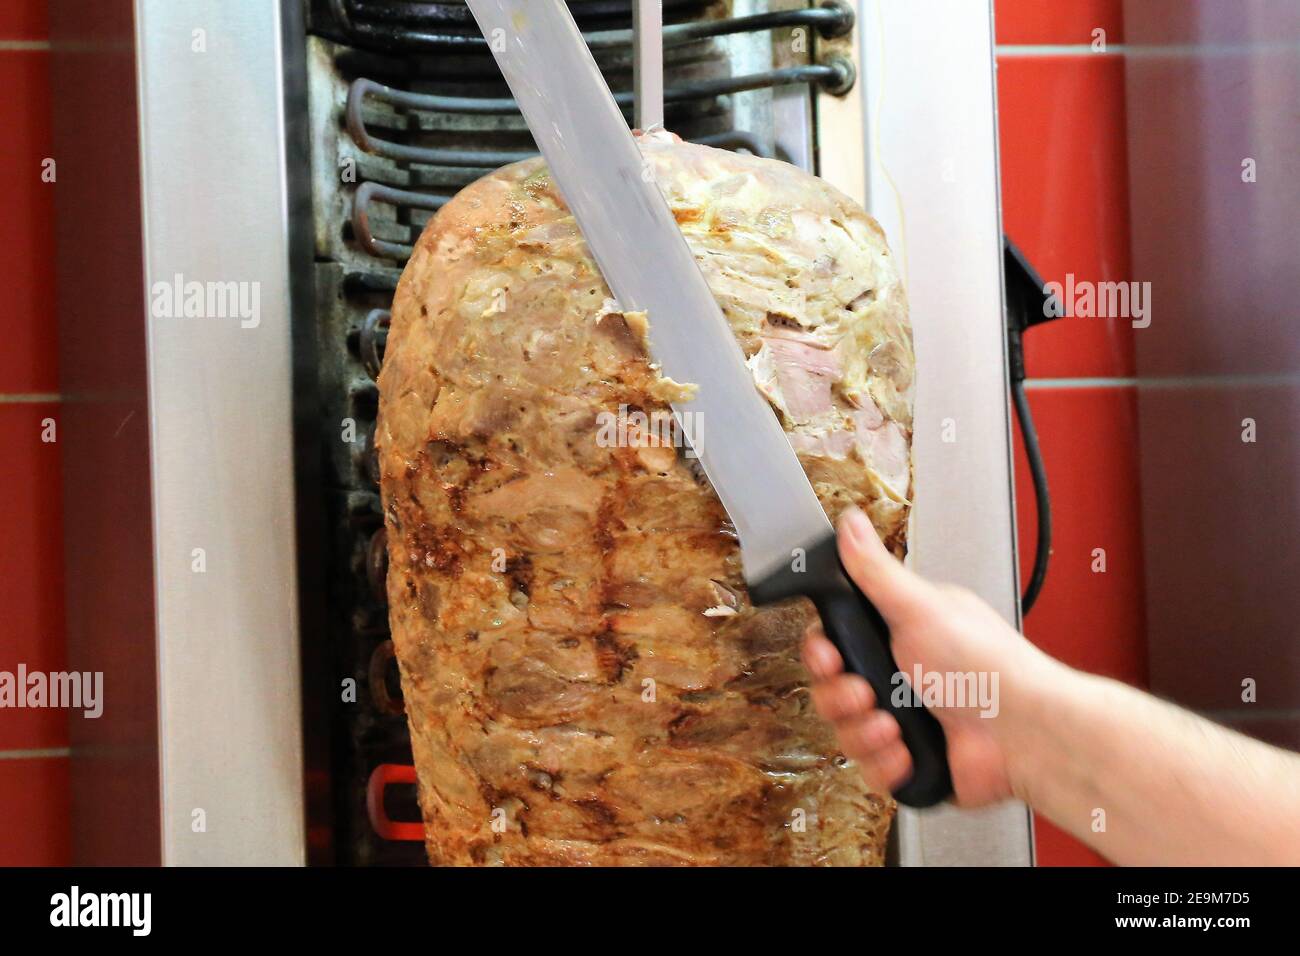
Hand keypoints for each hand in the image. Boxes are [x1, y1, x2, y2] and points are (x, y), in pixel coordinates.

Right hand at [801, 508, 1050, 806]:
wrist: (1025, 732)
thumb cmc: (987, 665)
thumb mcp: (919, 608)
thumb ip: (874, 571)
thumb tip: (850, 523)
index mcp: (896, 635)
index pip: (833, 643)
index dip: (822, 654)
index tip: (830, 655)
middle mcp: (897, 678)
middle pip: (831, 690)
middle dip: (840, 696)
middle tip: (865, 692)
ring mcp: (903, 721)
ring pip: (846, 733)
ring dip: (864, 732)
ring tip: (893, 726)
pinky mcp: (911, 763)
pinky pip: (871, 771)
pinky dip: (886, 764)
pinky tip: (909, 752)